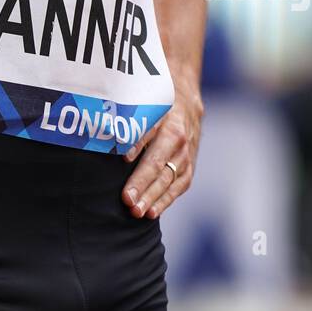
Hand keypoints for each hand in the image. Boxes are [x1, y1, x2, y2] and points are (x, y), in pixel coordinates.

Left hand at [120, 83, 202, 219]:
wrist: (186, 97)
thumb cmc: (158, 102)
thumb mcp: (148, 104)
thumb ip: (136, 124)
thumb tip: (122, 149)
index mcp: (168, 123)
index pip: (151, 147)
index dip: (138, 163)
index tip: (124, 173)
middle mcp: (180, 141)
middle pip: (160, 166)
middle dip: (143, 186)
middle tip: (128, 203)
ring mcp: (186, 155)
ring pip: (170, 180)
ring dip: (154, 198)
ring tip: (138, 212)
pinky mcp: (189, 165)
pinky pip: (179, 186)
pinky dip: (166, 200)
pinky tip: (153, 212)